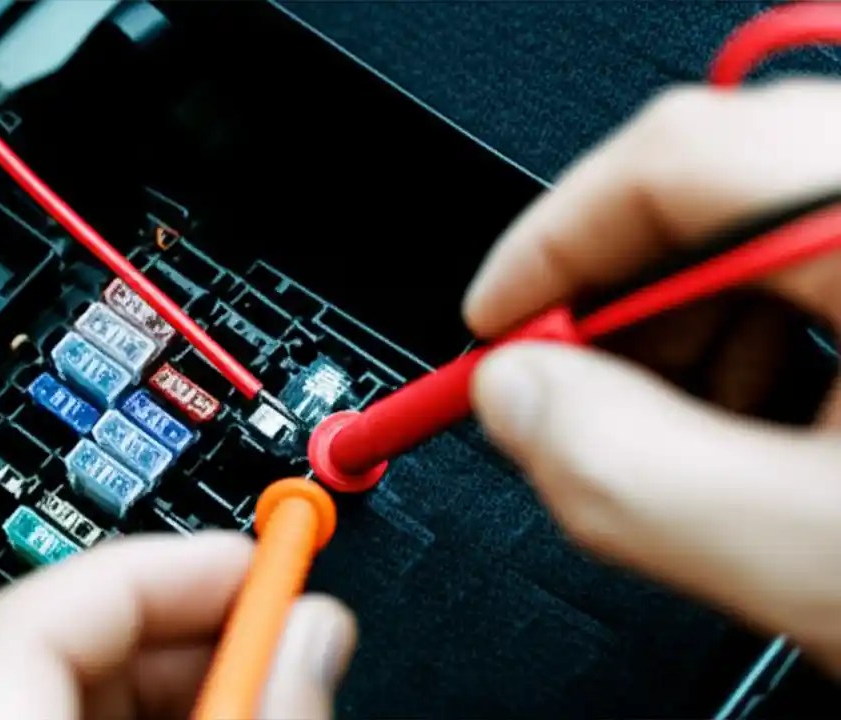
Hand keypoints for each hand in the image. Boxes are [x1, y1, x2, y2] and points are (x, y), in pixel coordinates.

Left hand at [0, 532, 355, 718]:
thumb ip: (256, 718)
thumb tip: (310, 635)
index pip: (28, 619)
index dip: (153, 571)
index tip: (254, 562)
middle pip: (55, 642)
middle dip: (184, 623)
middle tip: (277, 631)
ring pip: (66, 691)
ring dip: (178, 679)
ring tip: (263, 689)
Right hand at [463, 80, 840, 672]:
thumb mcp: (811, 556)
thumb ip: (624, 475)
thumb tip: (516, 403)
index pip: (675, 158)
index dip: (550, 240)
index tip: (492, 323)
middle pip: (715, 198)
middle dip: (616, 312)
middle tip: (567, 403)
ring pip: (768, 239)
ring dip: (692, 340)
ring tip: (686, 446)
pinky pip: (827, 273)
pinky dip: (765, 348)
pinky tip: (775, 439)